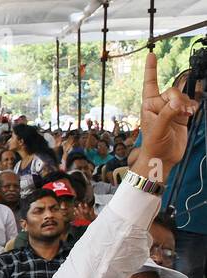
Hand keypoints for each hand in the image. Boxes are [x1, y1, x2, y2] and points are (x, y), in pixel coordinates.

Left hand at [132, 51, 196, 178]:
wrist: (162, 158)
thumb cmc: (153, 145)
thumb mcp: (158, 129)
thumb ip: (168, 113)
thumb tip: (177, 102)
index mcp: (148, 105)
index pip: (150, 83)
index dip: (151, 69)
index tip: (151, 55)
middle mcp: (159, 104)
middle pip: (173, 90)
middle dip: (178, 99)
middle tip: (180, 111)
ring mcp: (171, 109)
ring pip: (183, 97)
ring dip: (187, 104)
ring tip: (186, 114)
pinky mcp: (181, 114)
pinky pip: (190, 103)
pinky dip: (193, 106)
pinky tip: (191, 112)